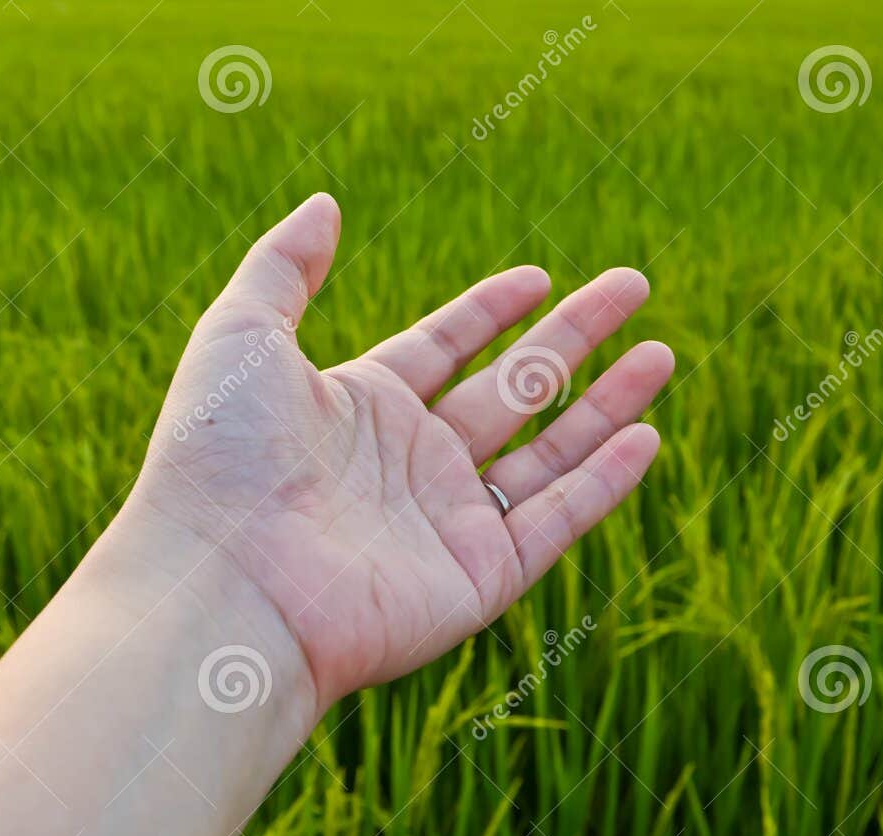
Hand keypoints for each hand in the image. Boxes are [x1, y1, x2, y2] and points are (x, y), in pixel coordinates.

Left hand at [127, 193, 672, 710]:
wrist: (223, 584)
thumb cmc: (218, 459)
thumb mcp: (241, 336)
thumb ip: (284, 267)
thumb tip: (326, 204)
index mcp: (359, 407)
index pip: (443, 348)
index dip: (492, 311)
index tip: (540, 276)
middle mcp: (410, 464)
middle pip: (513, 389)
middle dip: (574, 338)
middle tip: (633, 285)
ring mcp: (447, 523)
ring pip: (549, 453)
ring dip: (608, 404)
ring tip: (663, 353)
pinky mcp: (478, 579)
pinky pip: (556, 522)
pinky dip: (604, 483)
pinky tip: (647, 436)